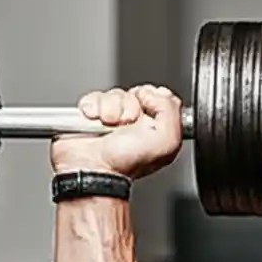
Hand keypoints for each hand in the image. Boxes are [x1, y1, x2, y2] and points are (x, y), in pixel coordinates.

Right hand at [49, 85, 182, 178]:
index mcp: (157, 128)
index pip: (158, 96)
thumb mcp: (167, 140)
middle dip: (130, 105)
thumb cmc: (126, 162)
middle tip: (127, 123)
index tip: (146, 113)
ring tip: (109, 126)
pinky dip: (93, 107)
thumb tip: (156, 93)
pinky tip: (94, 122)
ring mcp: (112, 118)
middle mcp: (136, 123)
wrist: (92, 168)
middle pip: (135, 93)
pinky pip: (94, 97)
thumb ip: (171, 110)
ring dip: (111, 108)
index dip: (152, 99)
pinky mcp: (90, 115)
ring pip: (114, 94)